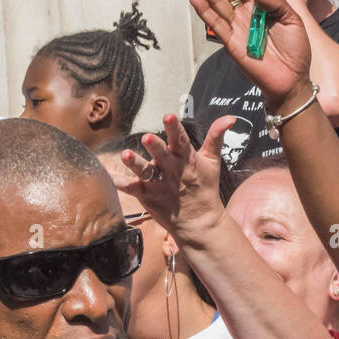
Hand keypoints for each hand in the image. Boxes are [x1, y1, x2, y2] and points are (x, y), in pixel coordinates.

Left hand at [118, 114, 232, 238]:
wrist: (199, 223)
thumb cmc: (204, 188)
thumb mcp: (213, 161)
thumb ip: (216, 136)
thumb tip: (230, 116)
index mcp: (187, 159)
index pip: (181, 140)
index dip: (175, 128)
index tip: (168, 116)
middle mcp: (172, 171)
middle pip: (162, 156)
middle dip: (155, 147)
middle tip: (147, 138)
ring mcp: (158, 185)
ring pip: (145, 172)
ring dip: (135, 163)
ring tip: (125, 155)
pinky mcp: (147, 196)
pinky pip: (131, 188)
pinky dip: (119, 182)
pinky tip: (108, 174)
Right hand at [189, 0, 313, 111]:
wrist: (293, 79)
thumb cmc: (295, 50)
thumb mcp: (293, 19)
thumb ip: (276, 2)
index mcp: (259, 5)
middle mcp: (244, 14)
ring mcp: (236, 28)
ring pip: (217, 1)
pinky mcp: (231, 44)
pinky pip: (216, 25)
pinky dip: (205, 12)